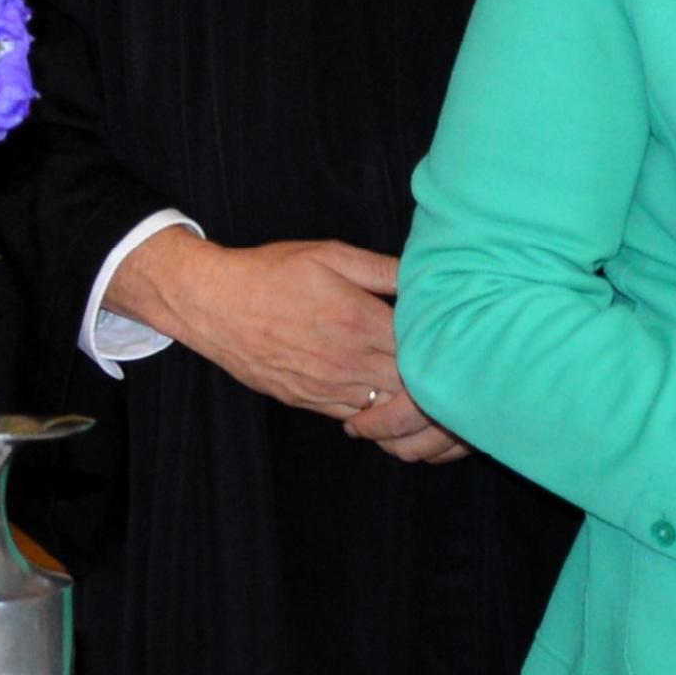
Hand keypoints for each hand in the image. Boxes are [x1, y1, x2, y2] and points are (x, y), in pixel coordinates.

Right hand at [112, 232, 467, 461]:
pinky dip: (378, 415)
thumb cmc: (273, 273)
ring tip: (428, 389)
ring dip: (410, 405)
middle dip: (437, 383)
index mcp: (360, 321)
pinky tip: (389, 399)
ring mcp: (326, 387)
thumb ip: (385, 269)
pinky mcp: (308, 402)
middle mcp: (347, 361)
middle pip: (413, 389)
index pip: (425, 350)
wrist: (213, 304)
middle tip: (455, 370)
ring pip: (387, 414)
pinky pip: (356, 419)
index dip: (449, 349)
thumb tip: (429, 274)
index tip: (462, 341)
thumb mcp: (333, 255)